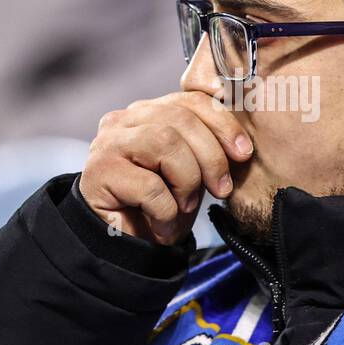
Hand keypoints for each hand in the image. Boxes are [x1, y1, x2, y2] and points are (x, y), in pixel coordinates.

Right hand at [80, 91, 253, 244]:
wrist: (122, 244)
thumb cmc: (159, 205)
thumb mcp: (192, 170)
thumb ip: (207, 147)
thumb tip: (242, 145)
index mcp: (149, 112)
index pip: (191, 100)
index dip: (223, 124)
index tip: (244, 154)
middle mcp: (125, 119)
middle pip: (181, 119)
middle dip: (211, 156)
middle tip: (221, 190)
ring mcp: (108, 143)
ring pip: (165, 143)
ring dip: (187, 181)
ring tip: (185, 205)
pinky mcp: (99, 173)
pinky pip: (149, 186)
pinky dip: (166, 210)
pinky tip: (162, 224)